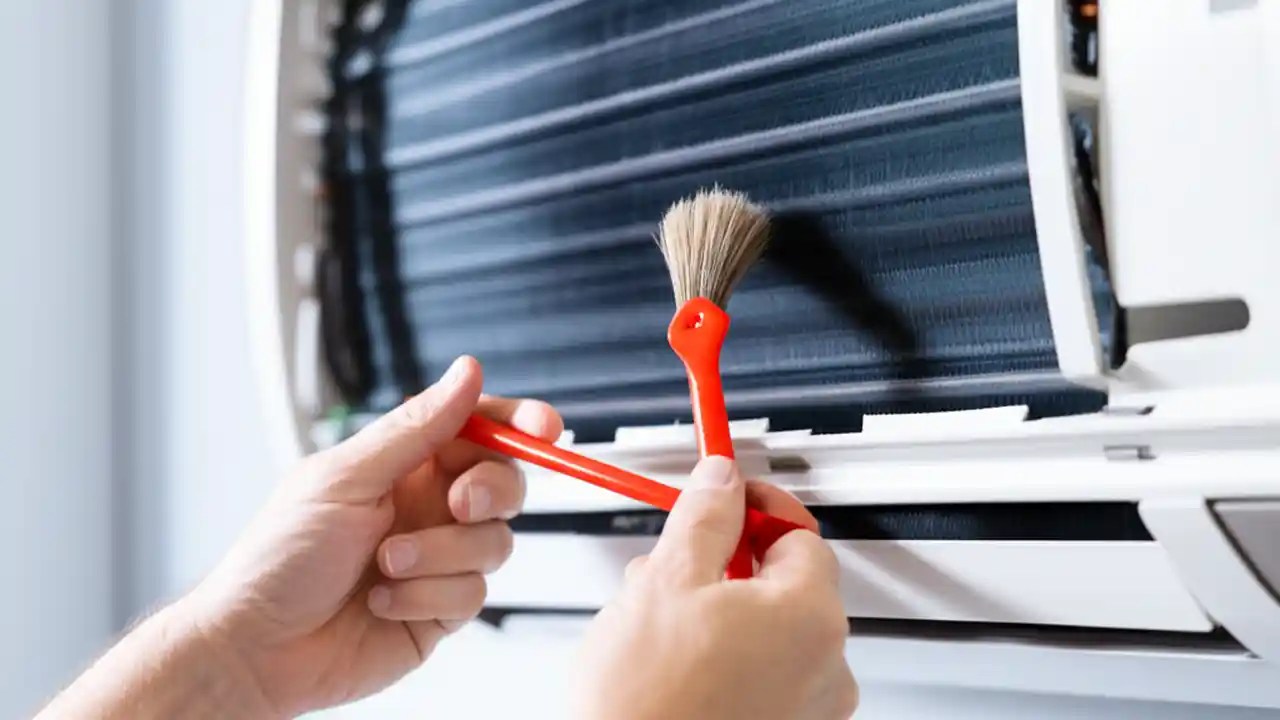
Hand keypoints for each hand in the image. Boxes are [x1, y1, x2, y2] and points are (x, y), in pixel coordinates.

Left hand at [181, 355, 561, 715]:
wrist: (258, 649)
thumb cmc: (279, 557)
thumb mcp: (346, 477)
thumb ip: (417, 428)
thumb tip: (466, 374)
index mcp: (402, 463)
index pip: (476, 427)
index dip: (516, 422)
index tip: (544, 426)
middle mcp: (426, 506)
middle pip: (502, 483)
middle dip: (489, 491)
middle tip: (458, 502)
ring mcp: (437, 558)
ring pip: (494, 542)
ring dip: (440, 553)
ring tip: (386, 563)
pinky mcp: (440, 609)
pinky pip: (473, 593)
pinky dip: (426, 595)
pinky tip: (382, 600)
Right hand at [573, 457, 857, 719]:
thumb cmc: (645, 706)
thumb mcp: (666, 581)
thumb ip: (704, 517)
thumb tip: (722, 483)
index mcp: (810, 616)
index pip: (798, 532)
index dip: (755, 505)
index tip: (729, 493)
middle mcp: (826, 667)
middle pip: (783, 584)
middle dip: (726, 565)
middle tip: (677, 563)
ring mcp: (807, 711)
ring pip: (766, 632)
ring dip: (718, 613)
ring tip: (658, 623)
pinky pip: (761, 678)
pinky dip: (723, 660)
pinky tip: (672, 663)